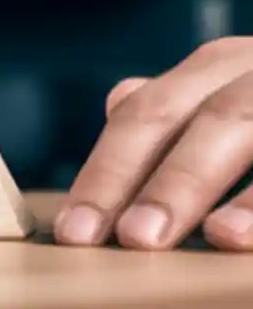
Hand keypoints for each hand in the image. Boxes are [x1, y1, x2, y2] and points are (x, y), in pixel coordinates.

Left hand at [56, 37, 252, 250]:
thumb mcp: (231, 86)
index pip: (145, 117)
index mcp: (219, 66)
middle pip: (200, 122)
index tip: (73, 234)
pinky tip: (252, 235)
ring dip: (238, 186)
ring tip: (215, 238)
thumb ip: (178, 104)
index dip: (107, 174)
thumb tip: (119, 101)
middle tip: (129, 241)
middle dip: (163, 184)